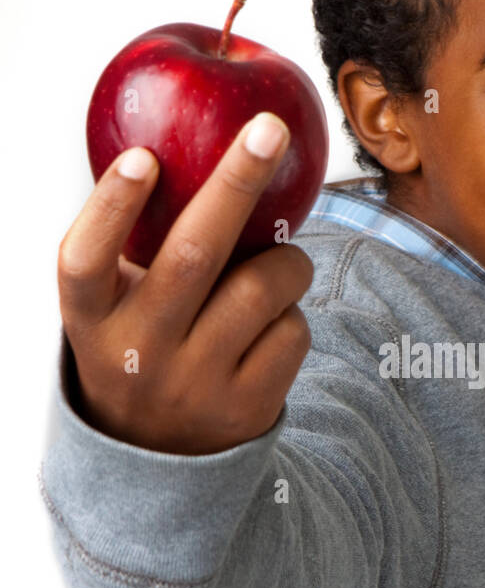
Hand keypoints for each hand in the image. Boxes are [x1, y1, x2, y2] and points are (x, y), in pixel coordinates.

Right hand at [58, 112, 313, 453]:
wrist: (161, 458)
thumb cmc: (143, 346)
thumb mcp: (115, 307)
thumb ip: (134, 244)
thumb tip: (187, 140)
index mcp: (93, 321)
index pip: (86, 261)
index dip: (112, 206)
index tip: (144, 156)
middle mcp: (138, 355)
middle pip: (192, 256)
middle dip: (236, 183)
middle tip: (269, 129)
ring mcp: (194, 385)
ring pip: (262, 290)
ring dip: (287, 260)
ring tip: (280, 263)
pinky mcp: (246, 408)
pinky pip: (293, 331)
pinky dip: (294, 312)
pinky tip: (273, 325)